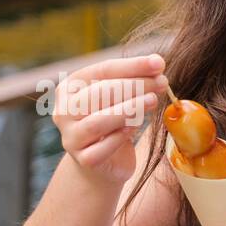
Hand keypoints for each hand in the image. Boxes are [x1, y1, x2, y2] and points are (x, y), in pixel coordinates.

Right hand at [49, 54, 169, 187]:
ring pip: (97, 122)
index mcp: (70, 88)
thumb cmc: (113, 121)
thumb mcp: (119, 97)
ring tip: (152, 101)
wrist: (105, 162)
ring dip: (127, 109)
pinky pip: (102, 149)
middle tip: (161, 82)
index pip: (101, 71)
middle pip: (98, 94)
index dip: (132, 66)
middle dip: (133, 86)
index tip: (159, 63)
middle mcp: (64, 111)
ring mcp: (71, 138)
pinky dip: (119, 137)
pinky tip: (134, 127)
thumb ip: (133, 80)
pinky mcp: (84, 160)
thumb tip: (157, 64)